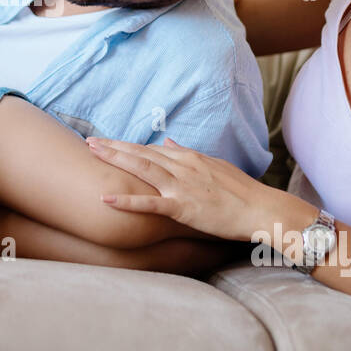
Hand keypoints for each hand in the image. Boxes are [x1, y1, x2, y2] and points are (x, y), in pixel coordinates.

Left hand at [85, 137, 270, 241]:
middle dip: (113, 146)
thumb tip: (167, 141)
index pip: (152, 148)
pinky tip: (106, 198)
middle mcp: (183, 166)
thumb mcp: (214, 166)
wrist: (261, 209)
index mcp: (190, 157)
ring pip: (142, 169)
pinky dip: (127, 201)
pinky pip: (150, 204)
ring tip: (92, 153)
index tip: (108, 142)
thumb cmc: (241, 192)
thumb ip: (188, 154)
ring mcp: (182, 186)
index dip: (128, 145)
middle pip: (141, 153)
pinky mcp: (183, 207)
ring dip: (115, 160)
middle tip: (89, 141)